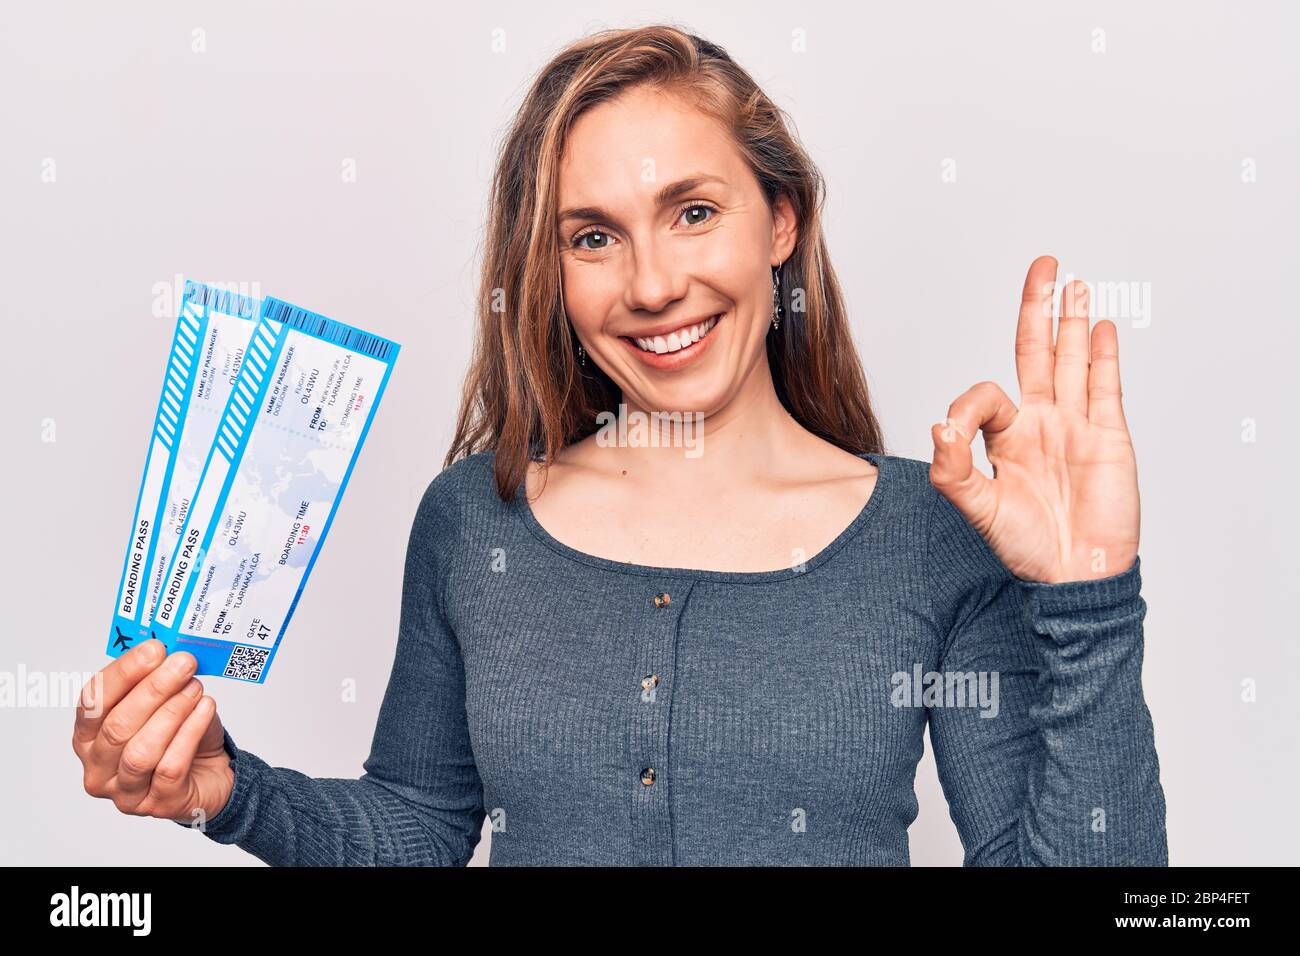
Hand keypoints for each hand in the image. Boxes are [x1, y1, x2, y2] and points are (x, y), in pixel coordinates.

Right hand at [74, 639, 233, 827]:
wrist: (212, 773)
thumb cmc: (181, 735)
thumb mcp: (164, 702)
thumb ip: (155, 679)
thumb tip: (165, 649)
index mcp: (88, 737)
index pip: (93, 702)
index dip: (123, 673)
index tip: (154, 649)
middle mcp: (98, 768)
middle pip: (117, 726)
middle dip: (153, 690)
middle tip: (183, 664)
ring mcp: (126, 792)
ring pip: (140, 751)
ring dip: (171, 713)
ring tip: (195, 688)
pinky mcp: (159, 805)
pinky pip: (170, 767)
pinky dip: (189, 733)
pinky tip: (205, 709)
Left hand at [929, 255, 1138, 583]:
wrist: (1074, 573)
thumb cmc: (1027, 547)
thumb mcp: (976, 508)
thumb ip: (952, 470)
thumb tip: (938, 428)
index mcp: (1006, 437)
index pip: (987, 393)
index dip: (969, 404)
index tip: (957, 429)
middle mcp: (1041, 424)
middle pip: (1037, 352)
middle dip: (1038, 308)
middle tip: (1043, 267)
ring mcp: (1077, 426)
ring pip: (1073, 361)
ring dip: (1073, 321)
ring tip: (1074, 284)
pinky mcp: (1109, 437)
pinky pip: (1106, 388)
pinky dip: (1103, 357)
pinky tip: (1102, 328)